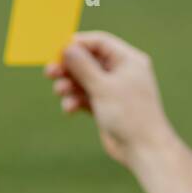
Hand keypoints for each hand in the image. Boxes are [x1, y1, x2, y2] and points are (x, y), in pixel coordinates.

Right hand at [44, 31, 175, 165]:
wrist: (143, 149)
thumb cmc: (130, 114)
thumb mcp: (103, 87)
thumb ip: (83, 66)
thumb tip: (67, 47)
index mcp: (128, 61)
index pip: (99, 43)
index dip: (77, 44)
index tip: (56, 50)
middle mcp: (121, 72)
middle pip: (88, 62)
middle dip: (69, 67)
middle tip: (49, 72)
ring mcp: (113, 90)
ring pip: (85, 81)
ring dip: (70, 85)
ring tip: (59, 91)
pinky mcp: (106, 107)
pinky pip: (86, 97)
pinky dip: (76, 101)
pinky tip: (69, 109)